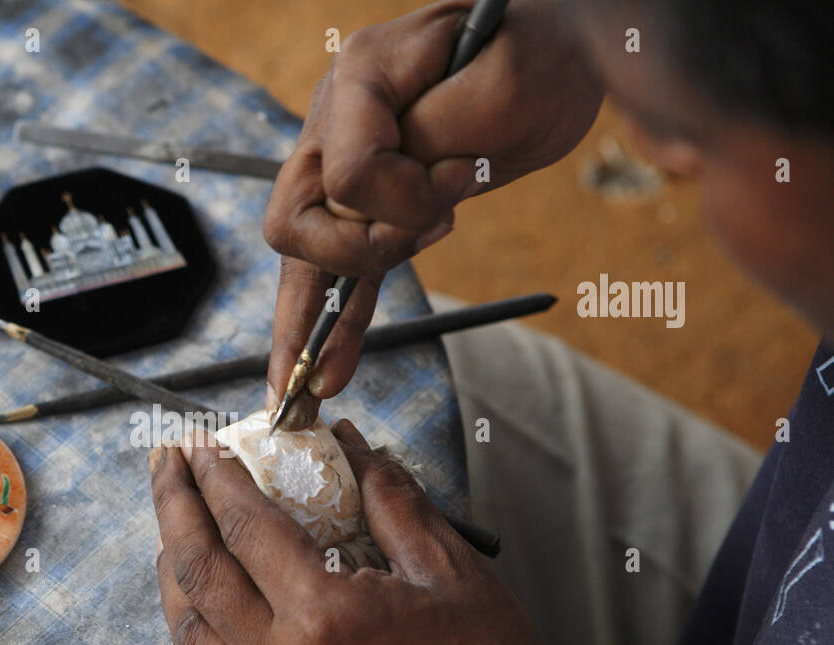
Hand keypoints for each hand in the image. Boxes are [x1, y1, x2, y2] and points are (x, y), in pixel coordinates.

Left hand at [149, 421, 635, 644]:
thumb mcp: (453, 573)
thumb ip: (392, 501)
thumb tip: (352, 445)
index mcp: (326, 618)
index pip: (244, 527)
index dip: (215, 478)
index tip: (200, 446)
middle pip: (197, 573)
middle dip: (174, 507)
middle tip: (169, 467)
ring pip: (189, 636)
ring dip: (173, 575)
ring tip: (176, 534)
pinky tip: (204, 616)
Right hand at [264, 0, 603, 406]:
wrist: (553, 50)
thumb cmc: (535, 49)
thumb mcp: (502, 80)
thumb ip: (439, 136)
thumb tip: (391, 204)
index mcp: (360, 78)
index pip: (346, 173)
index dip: (400, 199)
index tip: (467, 179)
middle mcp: (335, 124)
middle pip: (295, 220)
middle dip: (348, 257)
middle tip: (416, 246)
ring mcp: (344, 166)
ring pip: (306, 258)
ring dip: (310, 323)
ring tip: (303, 391)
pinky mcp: (372, 204)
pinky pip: (343, 271)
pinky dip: (334, 323)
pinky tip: (328, 373)